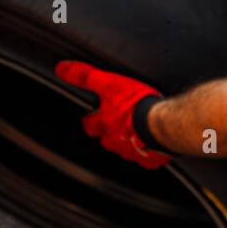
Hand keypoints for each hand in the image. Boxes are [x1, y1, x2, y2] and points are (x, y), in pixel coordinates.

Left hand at [54, 61, 171, 168]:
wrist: (164, 122)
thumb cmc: (139, 105)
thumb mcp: (109, 83)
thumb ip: (85, 76)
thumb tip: (62, 69)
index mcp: (105, 123)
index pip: (90, 124)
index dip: (90, 120)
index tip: (91, 117)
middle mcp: (115, 140)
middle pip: (107, 140)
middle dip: (109, 133)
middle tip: (116, 125)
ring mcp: (132, 151)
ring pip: (126, 149)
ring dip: (129, 142)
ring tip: (138, 134)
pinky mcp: (151, 159)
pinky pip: (147, 158)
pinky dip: (149, 153)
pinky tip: (154, 146)